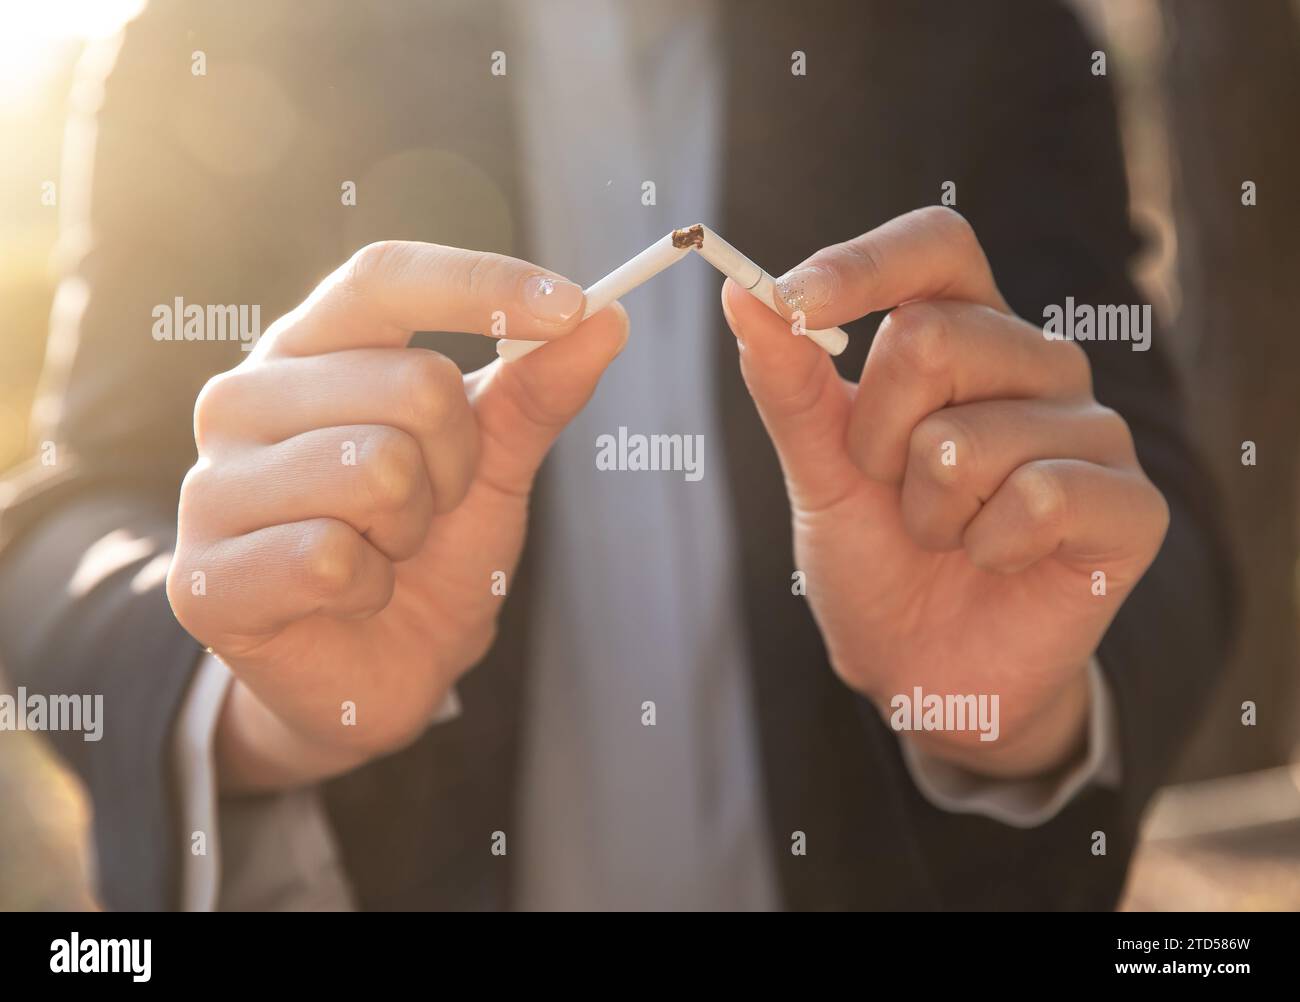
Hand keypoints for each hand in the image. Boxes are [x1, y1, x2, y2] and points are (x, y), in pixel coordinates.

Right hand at [167, 241, 626, 790]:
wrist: (387, 668)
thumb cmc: (431, 551)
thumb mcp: (494, 467)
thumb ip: (535, 393)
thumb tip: (609, 317)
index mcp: (311, 350)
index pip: (384, 278)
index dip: (479, 284)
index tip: (575, 304)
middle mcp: (244, 398)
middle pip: (412, 385)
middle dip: (459, 464)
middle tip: (430, 507)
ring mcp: (211, 485)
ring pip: (375, 469)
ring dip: (412, 528)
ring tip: (384, 550)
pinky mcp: (203, 577)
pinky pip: (329, 556)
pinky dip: (371, 586)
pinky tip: (350, 596)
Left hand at [721, 207, 1167, 778]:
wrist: (926, 669)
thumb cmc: (879, 558)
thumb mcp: (818, 472)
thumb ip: (789, 386)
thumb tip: (742, 296)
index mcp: (964, 333)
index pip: (934, 247)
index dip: (861, 265)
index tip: (788, 301)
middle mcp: (1035, 364)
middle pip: (931, 339)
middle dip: (874, 437)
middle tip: (889, 486)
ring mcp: (1091, 430)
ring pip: (968, 438)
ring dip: (925, 512)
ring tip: (943, 536)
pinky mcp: (1129, 505)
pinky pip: (1038, 498)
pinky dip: (985, 548)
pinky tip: (994, 562)